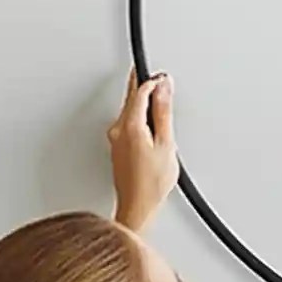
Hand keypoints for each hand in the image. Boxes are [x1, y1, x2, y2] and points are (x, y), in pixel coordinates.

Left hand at [109, 69, 177, 232]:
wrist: (137, 206)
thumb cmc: (151, 182)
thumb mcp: (166, 143)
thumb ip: (164, 112)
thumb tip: (164, 88)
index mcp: (130, 126)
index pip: (139, 92)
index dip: (152, 80)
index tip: (162, 75)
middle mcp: (117, 130)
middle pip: (130, 100)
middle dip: (144, 87)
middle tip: (158, 78)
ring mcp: (115, 139)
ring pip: (128, 111)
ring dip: (142, 102)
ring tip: (157, 98)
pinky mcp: (118, 147)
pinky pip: (127, 123)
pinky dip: (139, 117)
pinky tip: (150, 122)